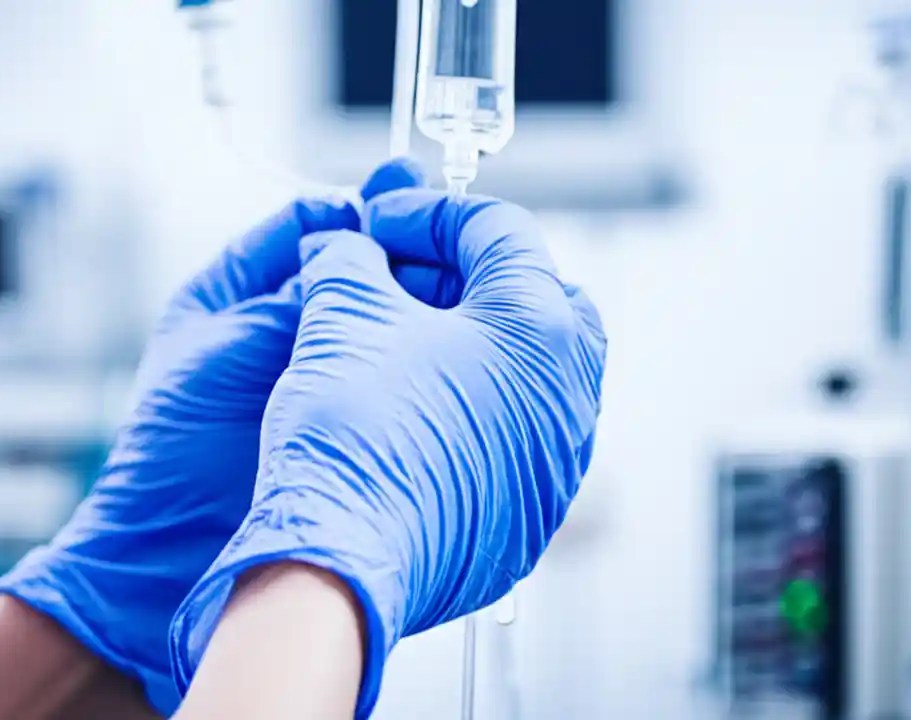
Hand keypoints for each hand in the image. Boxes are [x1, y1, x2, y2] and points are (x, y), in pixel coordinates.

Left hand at [0, 160, 425, 715]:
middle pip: (351, 272)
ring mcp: (320, 377)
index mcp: (234, 295)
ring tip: (464, 274)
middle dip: (397, 248)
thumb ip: (294, 291)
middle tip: (448, 224)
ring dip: (415, 299)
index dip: (351, 211)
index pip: (304, 230)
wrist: (174, 549)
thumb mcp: (229, 344)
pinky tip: (455, 335)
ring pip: (379, 320)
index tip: (399, 195)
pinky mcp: (352, 422)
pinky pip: (391, 373)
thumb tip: (352, 231)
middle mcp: (282, 330)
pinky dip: (420, 352)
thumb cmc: (175, 446)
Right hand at [170, 189, 606, 718]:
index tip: (379, 224)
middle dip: (463, 276)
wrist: (342, 561)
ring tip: (399, 344)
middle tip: (399, 280)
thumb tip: (347, 250)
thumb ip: (351, 260)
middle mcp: (569, 392)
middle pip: (532, 297)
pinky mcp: (531, 512)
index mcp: (541, 326)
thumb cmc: (353, 437)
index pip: (498, 230)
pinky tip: (410, 411)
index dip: (427, 213)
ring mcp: (557, 459)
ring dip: (470, 343)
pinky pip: (512, 436)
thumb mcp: (341, 314)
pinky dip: (471, 407)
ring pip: (526, 371)